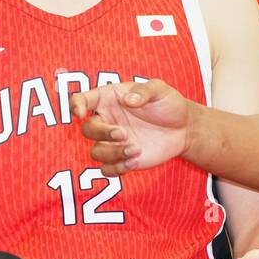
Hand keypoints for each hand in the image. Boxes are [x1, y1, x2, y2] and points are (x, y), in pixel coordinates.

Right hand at [73, 80, 189, 176]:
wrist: (184, 128)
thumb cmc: (168, 104)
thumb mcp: (160, 89)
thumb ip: (144, 91)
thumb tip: (128, 100)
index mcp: (108, 99)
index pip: (82, 99)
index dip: (75, 105)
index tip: (81, 113)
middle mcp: (106, 120)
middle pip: (87, 130)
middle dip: (102, 133)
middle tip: (123, 134)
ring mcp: (112, 142)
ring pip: (96, 152)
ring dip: (112, 153)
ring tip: (135, 149)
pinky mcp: (121, 159)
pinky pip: (107, 169)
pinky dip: (116, 168)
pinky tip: (135, 161)